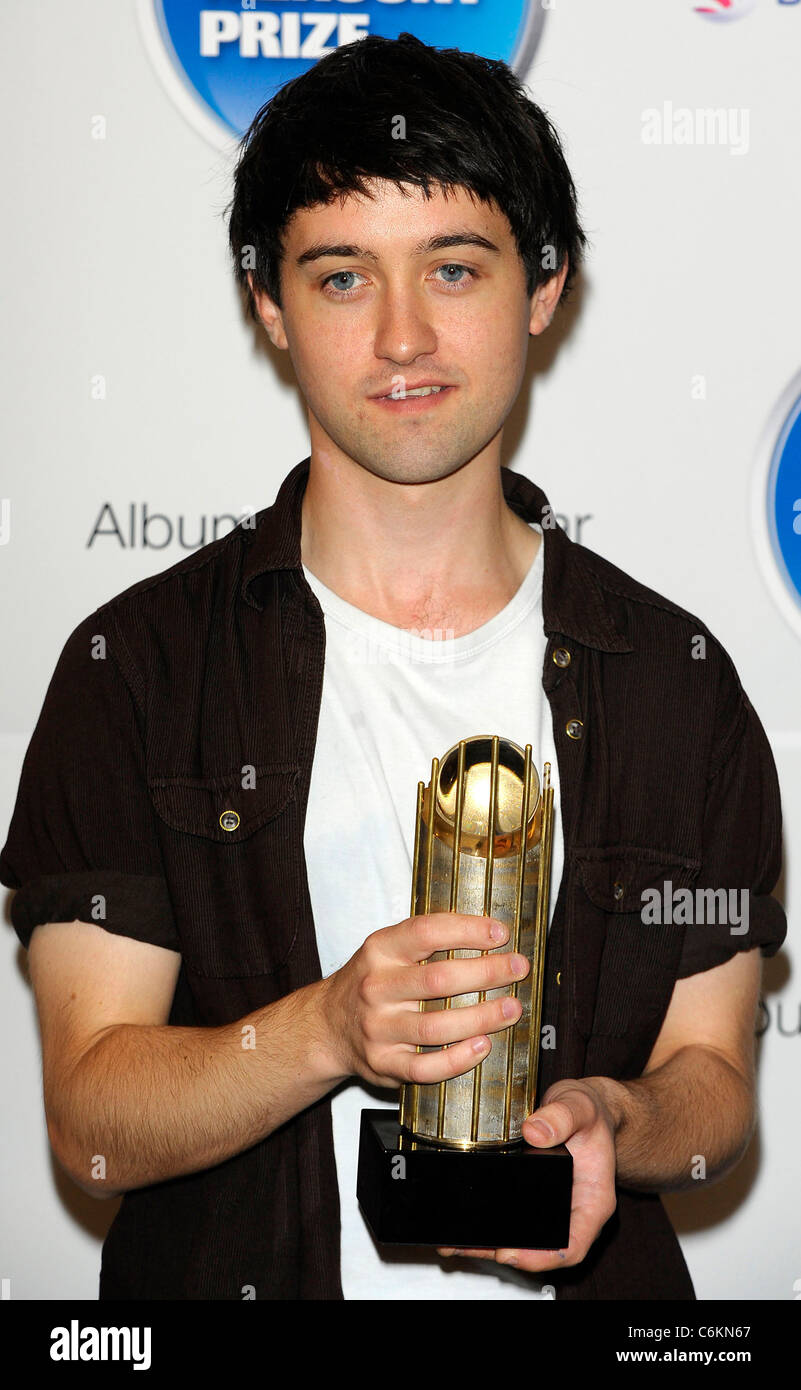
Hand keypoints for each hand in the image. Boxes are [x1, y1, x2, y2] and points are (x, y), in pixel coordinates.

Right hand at [319, 913, 530, 1087]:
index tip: (500, 934)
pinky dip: (458, 1059)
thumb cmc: (373, 981)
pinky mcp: (383, 1064)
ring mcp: (377, 1029)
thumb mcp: (387, 948)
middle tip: (518, 968)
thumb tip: (489, 932)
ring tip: (512, 1008)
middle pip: (438, 980)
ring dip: (482, 1017)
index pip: (426, 932)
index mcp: (379, 950)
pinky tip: (483, 1046)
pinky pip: (425, 1068)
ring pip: (436, 1027)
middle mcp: (376, 988)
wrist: (327, 1026)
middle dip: (487, 973)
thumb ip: (427, 939)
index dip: (467, 931)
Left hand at [437, 1077, 619, 1273]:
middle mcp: (572, 1211)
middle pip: (541, 1249)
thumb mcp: (581, 1107)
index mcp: (593, 1201)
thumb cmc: (589, 1113)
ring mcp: (552, 1207)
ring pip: (523, 1238)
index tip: (511, 1253)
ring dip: (490, 1244)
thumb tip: (535, 1133)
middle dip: (506, 1254)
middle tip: (473, 1246)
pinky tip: (465, 1221)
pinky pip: (514, 1217)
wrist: (583, 1107)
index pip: (572, 1246)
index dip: (541, 1258)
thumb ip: (562, 1117)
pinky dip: (489, 1222)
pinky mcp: (533, 1196)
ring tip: (456, 1243)